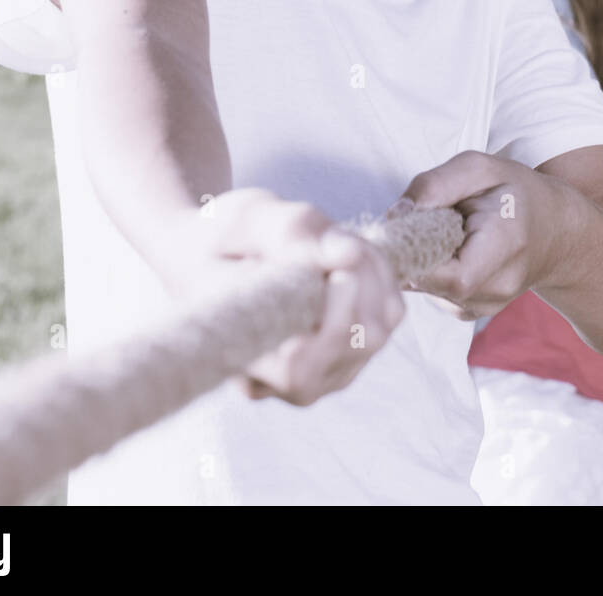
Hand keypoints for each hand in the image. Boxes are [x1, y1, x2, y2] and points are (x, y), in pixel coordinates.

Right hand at [164, 187, 404, 406]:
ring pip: (376, 330)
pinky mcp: (347, 356)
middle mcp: (278, 382)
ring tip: (335, 244)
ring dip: (370, 273)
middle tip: (336, 240)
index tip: (341, 274)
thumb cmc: (220, 237)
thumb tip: (350, 255)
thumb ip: (291, 232)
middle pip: (352, 345)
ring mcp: (316, 374)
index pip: (299, 368)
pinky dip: (379, 277)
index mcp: (240, 355)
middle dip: (360, 279)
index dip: (334, 323)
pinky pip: (387, 318)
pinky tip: (349, 258)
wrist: (215, 253)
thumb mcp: (243, 220)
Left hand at [399, 151, 576, 318]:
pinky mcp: (470, 312)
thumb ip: (435, 185)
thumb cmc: (516, 193)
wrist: (555, 230)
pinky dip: (430, 271)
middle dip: (414, 251)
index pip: (452, 277)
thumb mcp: (479, 168)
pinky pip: (432, 293)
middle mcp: (498, 286)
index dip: (417, 256)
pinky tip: (450, 250)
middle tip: (422, 221)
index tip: (406, 228)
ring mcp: (485, 306)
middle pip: (431, 282)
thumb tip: (394, 216)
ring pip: (426, 289)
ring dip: (422, 260)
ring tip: (444, 233)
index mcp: (506, 244)